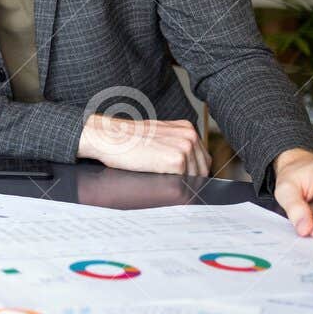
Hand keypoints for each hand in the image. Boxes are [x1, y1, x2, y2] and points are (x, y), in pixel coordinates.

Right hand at [78, 113, 208, 175]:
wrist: (110, 137)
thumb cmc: (127, 139)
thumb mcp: (158, 135)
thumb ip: (175, 144)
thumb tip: (187, 164)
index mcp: (187, 129)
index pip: (203, 158)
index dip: (194, 170)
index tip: (182, 177)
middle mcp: (190, 136)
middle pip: (203, 168)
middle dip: (190, 178)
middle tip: (171, 181)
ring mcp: (185, 148)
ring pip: (195, 177)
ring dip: (182, 183)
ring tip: (162, 179)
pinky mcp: (176, 161)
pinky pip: (184, 181)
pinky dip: (174, 185)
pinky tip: (160, 179)